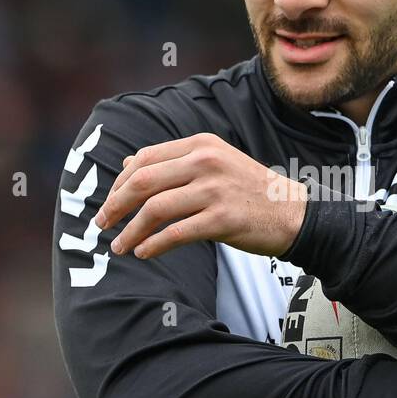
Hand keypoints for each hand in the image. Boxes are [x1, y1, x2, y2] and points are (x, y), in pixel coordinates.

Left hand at [94, 132, 307, 258]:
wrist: (294, 213)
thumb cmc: (251, 192)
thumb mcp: (217, 163)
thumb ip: (175, 163)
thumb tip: (127, 166)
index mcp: (201, 144)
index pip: (145, 158)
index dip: (120, 182)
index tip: (109, 203)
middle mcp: (206, 162)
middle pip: (143, 181)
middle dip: (115, 205)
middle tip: (102, 224)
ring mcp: (215, 190)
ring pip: (155, 209)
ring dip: (130, 230)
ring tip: (119, 246)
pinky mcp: (223, 219)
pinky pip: (175, 233)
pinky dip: (153, 245)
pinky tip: (143, 253)